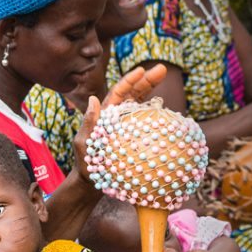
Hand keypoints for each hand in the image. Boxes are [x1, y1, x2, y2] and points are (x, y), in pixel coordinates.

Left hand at [71, 65, 167, 182]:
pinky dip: (157, 114)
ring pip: (142, 104)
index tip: (142, 69)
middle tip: (162, 69)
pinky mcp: (135, 139)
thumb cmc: (85, 165)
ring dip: (153, 91)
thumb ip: (88, 124)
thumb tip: (93, 99)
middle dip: (147, 80)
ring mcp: (127, 127)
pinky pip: (147, 123)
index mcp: (105, 115)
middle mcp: (117, 118)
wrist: (93, 183)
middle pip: (133, 94)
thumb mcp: (83, 143)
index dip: (130, 81)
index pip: (118, 93)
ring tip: (165, 78)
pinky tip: (168, 110)